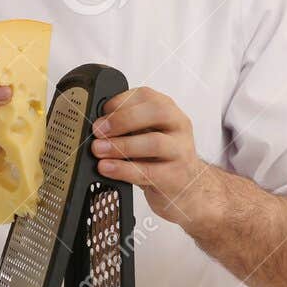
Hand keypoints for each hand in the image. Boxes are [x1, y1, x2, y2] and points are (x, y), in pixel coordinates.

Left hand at [90, 86, 220, 233]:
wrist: (189, 190)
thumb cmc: (162, 160)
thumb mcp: (147, 136)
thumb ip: (127, 128)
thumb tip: (96, 126)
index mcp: (169, 111)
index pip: (146, 95)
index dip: (120, 101)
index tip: (101, 112)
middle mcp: (178, 127)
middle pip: (156, 113)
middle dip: (122, 120)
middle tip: (98, 130)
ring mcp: (180, 152)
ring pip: (154, 142)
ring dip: (120, 145)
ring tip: (98, 150)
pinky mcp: (175, 177)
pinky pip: (148, 171)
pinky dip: (123, 169)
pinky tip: (107, 168)